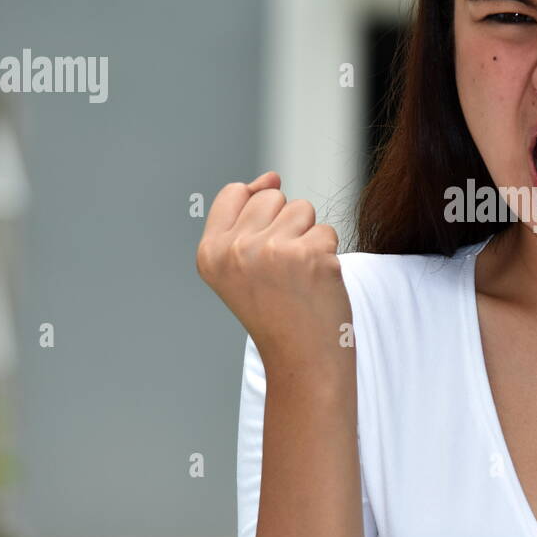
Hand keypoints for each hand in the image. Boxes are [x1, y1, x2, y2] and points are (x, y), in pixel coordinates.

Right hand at [195, 171, 351, 371]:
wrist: (302, 361)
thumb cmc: (276, 311)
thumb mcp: (242, 266)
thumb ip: (247, 217)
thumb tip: (271, 176)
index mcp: (209, 252)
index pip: (235, 193)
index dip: (258, 213)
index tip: (264, 252)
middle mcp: (235, 249)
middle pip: (272, 197)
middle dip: (286, 226)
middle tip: (283, 273)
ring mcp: (271, 251)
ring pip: (302, 209)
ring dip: (309, 239)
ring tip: (299, 278)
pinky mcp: (309, 255)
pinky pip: (326, 231)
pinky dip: (328, 256)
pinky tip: (316, 285)